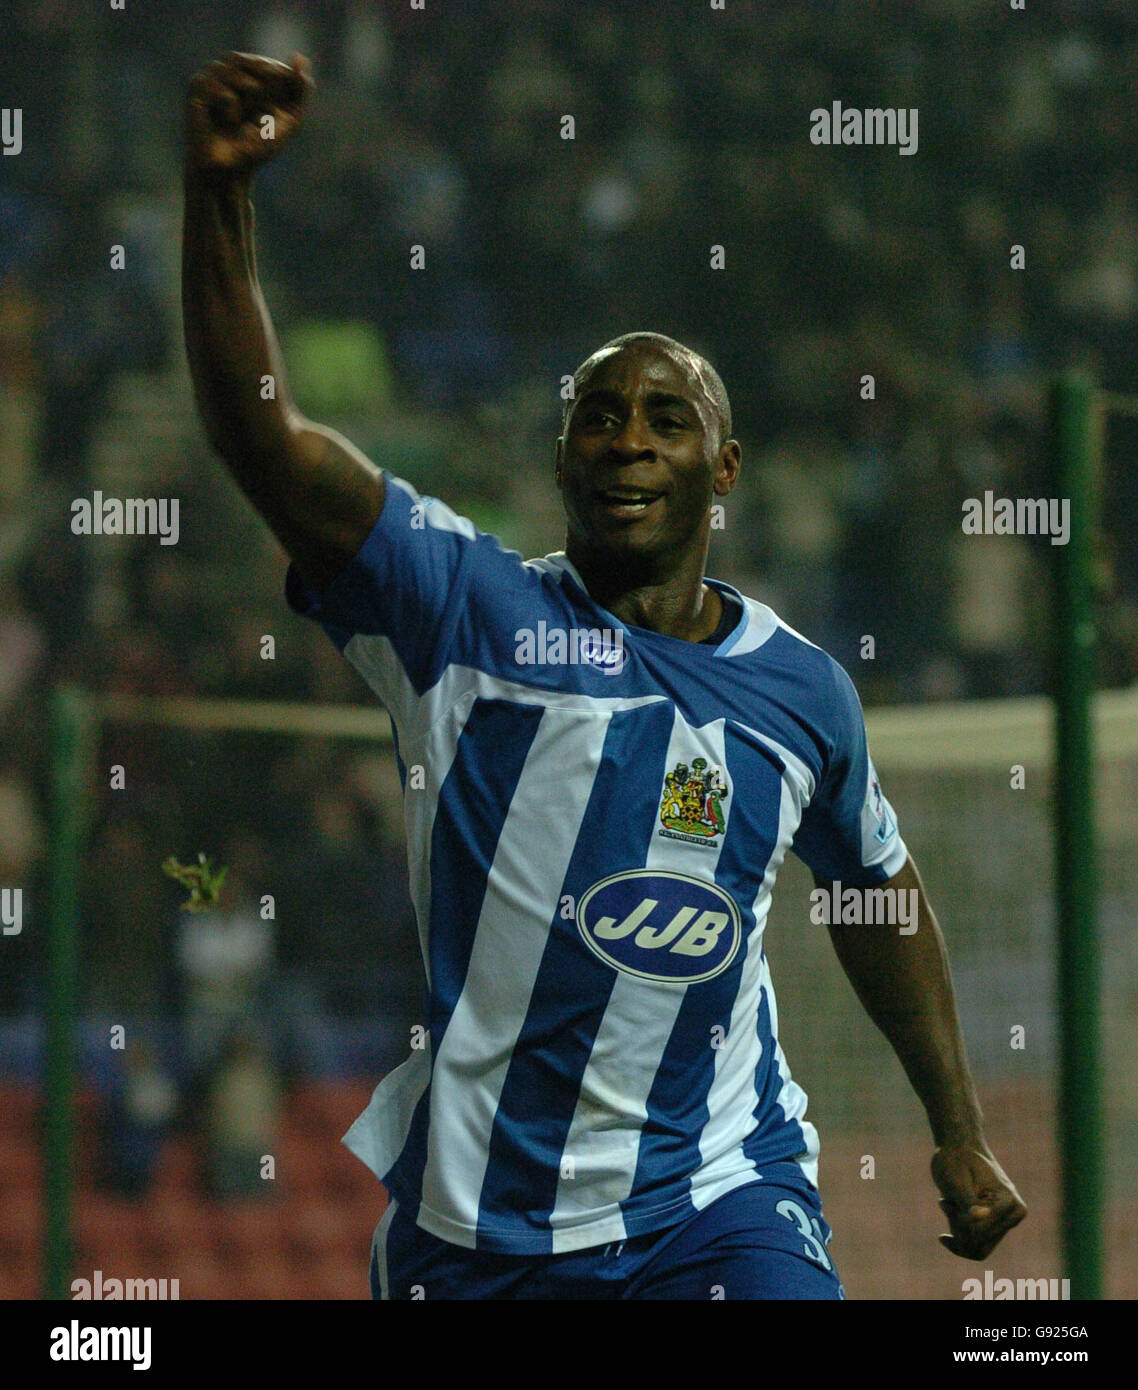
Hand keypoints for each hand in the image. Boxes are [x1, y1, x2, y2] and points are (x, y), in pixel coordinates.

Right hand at [186, 51, 312, 179]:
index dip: (279, 77)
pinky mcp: (196, 92)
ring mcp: (209, 81)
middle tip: (270, 102)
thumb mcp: (288, 121)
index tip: (286, 98)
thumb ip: (298, 91)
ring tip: (252, 116)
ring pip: (231, 65)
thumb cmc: (257, 148)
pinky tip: (231, 121)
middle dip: (264, 77)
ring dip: (249, 87)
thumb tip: (300, 57)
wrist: (229, 173)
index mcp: (248, 79)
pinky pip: (217, 86)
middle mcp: (226, 75)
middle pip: (247, 60)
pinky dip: (230, 103)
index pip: (266, 65)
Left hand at [931, 1144, 1026, 1259]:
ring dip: (956, 1230)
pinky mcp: (995, 1224)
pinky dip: (958, 1236)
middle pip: (979, 1244)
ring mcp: (1005, 1221)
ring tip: (947, 1203)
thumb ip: (968, 1200)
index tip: (943, 1201)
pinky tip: (948, 1212)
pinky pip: (977, 1247)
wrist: (958, 1148)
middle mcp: (1014, 1214)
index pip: (980, 1233)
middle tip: (945, 1202)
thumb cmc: (955, 1159)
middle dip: (956, 1227)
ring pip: (976, 1248)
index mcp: (1009, 1202)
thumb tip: (980, 1217)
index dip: (957, 1223)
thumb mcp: (956, 1178)